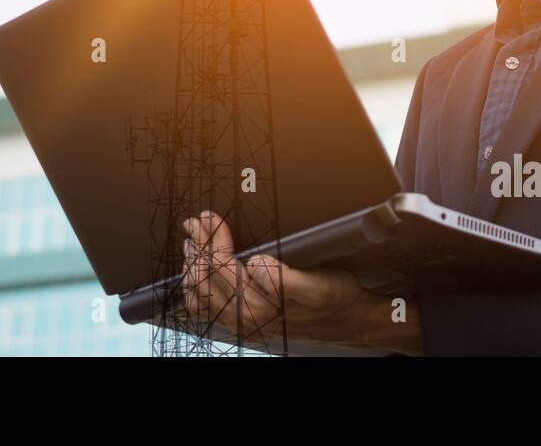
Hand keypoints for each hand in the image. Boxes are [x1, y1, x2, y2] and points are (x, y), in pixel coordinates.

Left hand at [181, 210, 421, 354]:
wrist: (348, 321)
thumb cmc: (334, 299)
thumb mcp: (317, 284)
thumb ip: (283, 278)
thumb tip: (256, 262)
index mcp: (259, 307)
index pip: (221, 266)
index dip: (212, 238)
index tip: (210, 217)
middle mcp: (246, 319)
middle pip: (207, 278)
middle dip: (198, 246)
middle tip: (193, 222)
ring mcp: (242, 323)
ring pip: (201, 293)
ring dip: (193, 265)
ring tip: (192, 241)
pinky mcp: (244, 324)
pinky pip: (207, 309)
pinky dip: (195, 289)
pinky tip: (195, 273)